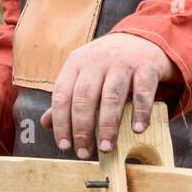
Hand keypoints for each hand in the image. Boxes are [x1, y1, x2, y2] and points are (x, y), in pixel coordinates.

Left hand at [41, 32, 174, 158]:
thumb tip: (45, 124)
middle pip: (84, 97)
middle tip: (83, 152)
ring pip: (111, 96)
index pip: (62, 95)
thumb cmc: (108, 64)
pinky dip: (140, 112)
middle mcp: (97, 60)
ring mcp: (122, 62)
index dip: (61, 123)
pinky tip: (137, 130)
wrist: (142, 39)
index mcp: (76, 63)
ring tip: (106, 148)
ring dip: (107, 125)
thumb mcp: (84, 74)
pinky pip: (142, 91)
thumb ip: (67, 98)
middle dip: (82, 128)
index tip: (64, 146)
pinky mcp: (146, 66)